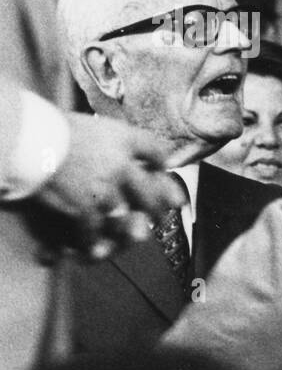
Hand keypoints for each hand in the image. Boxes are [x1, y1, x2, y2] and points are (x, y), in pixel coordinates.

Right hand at [32, 113, 183, 260]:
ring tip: (131, 237)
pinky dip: (93, 239)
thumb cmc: (54, 128)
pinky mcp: (85, 207)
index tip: (163, 171)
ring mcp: (105, 188)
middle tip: (158, 215)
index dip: (162, 163)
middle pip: (151, 192)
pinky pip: (95, 229)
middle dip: (157, 207)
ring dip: (128, 229)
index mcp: (124, 139)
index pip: (157, 151)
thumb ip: (110, 138)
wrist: (31, 139)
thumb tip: (117, 146)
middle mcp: (122, 164)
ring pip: (126, 216)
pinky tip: (93, 244)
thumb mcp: (92, 124)